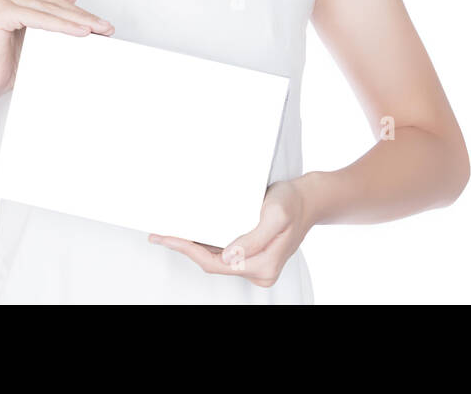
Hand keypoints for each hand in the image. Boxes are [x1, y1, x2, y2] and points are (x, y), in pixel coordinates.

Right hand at [0, 0, 113, 102]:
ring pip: (49, 11)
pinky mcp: (0, 10)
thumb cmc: (7, 62)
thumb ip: (51, 14)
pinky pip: (39, 19)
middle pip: (53, 5)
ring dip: (77, 22)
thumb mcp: (37, 35)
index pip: (53, 1)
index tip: (103, 24)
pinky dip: (62, 27)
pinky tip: (81, 32)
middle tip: (106, 28)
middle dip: (83, 17)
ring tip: (98, 30)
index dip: (79, 13)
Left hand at [148, 177, 311, 287]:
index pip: (216, 263)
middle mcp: (259, 270)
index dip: (188, 251)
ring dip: (194, 248)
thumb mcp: (276, 216)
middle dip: (186, 249)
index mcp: (263, 265)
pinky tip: (195, 235)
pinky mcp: (254, 255)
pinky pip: (225, 254)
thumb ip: (254, 239)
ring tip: (172, 235)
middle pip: (213, 264)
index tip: (168, 238)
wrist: (309, 199)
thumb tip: (229, 256)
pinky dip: (207, 245)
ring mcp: (257, 264)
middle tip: (161, 236)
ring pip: (217, 260)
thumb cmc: (294, 203)